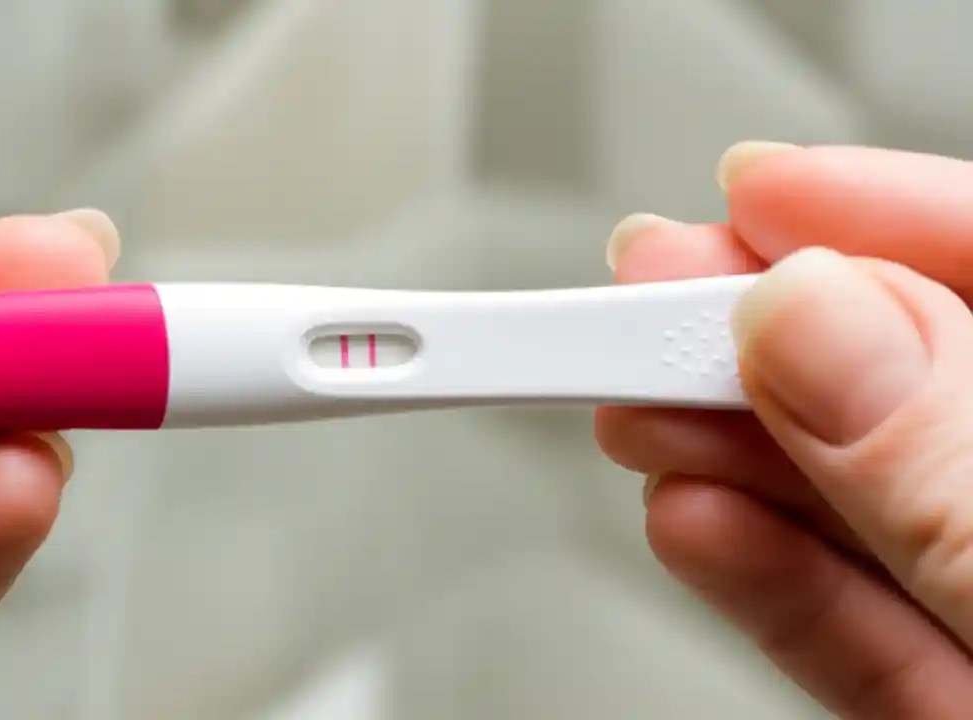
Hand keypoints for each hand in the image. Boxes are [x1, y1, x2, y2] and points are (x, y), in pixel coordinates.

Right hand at [596, 143, 972, 717]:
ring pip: (859, 503)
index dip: (879, 221)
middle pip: (907, 382)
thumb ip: (951, 471)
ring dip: (724, 452)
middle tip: (639, 302)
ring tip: (630, 413)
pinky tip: (684, 521)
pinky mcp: (951, 708)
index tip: (746, 192)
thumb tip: (811, 322)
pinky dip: (753, 576)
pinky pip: (850, 628)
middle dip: (762, 333)